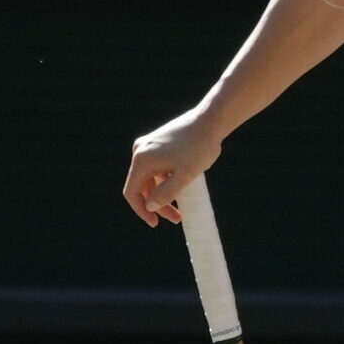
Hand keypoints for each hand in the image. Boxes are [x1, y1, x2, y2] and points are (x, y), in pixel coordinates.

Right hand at [123, 112, 221, 226]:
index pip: (132, 192)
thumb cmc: (200, 147)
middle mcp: (140, 151)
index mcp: (142, 159)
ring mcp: (148, 146)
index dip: (141, 211)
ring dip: (163, 194)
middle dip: (157, 205)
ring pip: (151, 178)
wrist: (211, 120)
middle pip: (142, 186)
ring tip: (182, 209)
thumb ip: (167, 193)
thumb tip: (150, 206)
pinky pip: (157, 169)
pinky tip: (182, 188)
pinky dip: (166, 181)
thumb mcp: (185, 175)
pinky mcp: (157, 144)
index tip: (155, 223)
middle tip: (176, 219)